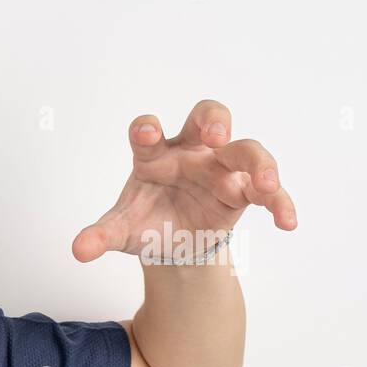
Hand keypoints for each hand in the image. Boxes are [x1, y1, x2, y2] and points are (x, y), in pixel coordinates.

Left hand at [71, 99, 295, 262]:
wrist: (171, 243)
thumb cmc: (146, 221)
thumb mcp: (121, 231)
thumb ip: (100, 236)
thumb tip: (78, 250)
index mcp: (153, 154)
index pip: (147, 132)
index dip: (146, 129)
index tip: (146, 134)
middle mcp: (190, 152)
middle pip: (207, 117)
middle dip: (214, 120)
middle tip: (216, 134)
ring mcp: (220, 168)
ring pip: (246, 150)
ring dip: (257, 162)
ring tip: (265, 183)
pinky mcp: (244, 191)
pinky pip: (268, 192)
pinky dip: (281, 203)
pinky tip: (287, 222)